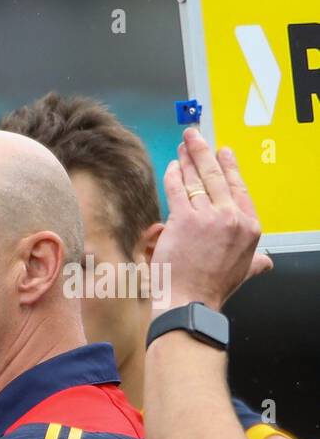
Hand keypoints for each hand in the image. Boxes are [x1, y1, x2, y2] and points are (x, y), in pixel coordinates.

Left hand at [151, 127, 272, 312]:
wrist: (190, 302)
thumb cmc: (211, 290)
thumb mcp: (243, 273)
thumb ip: (254, 263)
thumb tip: (266, 263)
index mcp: (250, 227)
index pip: (240, 188)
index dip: (230, 167)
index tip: (223, 152)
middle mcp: (232, 218)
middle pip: (217, 177)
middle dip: (205, 153)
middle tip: (195, 137)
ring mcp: (210, 217)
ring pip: (197, 180)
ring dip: (188, 159)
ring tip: (182, 146)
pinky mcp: (185, 219)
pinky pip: (179, 189)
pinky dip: (174, 175)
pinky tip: (172, 166)